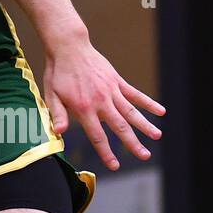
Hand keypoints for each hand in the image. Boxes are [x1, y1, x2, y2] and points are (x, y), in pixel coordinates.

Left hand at [42, 38, 163, 170]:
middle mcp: (101, 101)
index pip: (97, 135)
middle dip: (133, 143)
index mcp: (84, 108)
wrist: (68, 46)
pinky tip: (161, 111)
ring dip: (145, 125)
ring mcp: (111, 90)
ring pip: (131, 111)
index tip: (115, 166)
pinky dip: (148, 102)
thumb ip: (57, 114)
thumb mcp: (51, 94)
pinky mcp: (117, 81)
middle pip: (120, 126)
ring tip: (157, 136)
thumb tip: (59, 133)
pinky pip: (135, 94)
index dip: (106, 152)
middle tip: (145, 156)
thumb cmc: (57, 73)